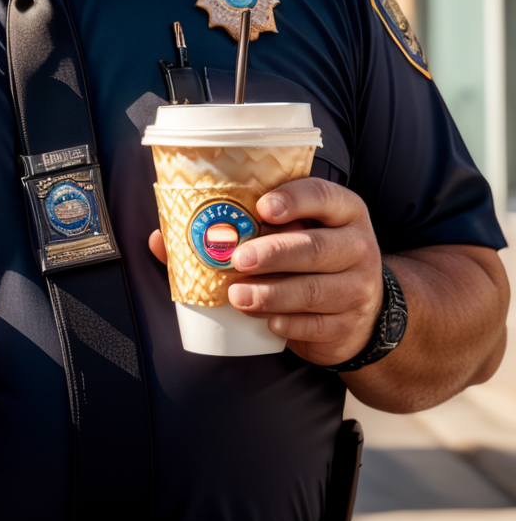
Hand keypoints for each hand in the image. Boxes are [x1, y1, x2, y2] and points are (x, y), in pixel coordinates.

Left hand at [147, 177, 383, 366]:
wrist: (360, 311)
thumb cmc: (308, 259)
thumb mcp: (289, 235)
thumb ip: (236, 229)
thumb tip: (161, 237)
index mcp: (342, 211)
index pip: (323, 195)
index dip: (294, 199)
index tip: (262, 207)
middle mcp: (357, 245)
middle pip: (316, 247)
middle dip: (274, 253)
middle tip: (238, 259)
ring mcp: (358, 287)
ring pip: (314, 289)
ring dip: (272, 294)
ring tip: (238, 297)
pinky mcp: (348, 325)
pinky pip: (317, 325)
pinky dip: (288, 323)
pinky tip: (268, 323)